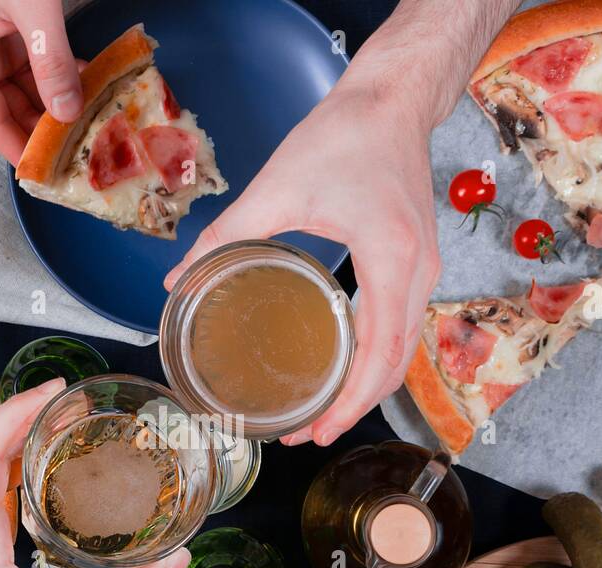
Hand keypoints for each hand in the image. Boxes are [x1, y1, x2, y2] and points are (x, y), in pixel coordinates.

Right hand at [0, 0, 82, 163]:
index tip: (48, 174)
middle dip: (46, 131)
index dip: (19, 151)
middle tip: (81, 150)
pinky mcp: (13, 31)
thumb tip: (67, 111)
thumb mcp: (33, 8)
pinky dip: (62, 77)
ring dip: (59, 105)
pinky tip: (88, 84)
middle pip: (10, 111)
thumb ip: (51, 60)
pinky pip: (38, 66)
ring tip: (91, 121)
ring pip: (28, 92)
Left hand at [164, 80, 438, 447]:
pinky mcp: (419, 262)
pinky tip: (343, 370)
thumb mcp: (276, 186)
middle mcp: (418, 272)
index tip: (318, 431)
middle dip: (354, 407)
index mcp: (390, 258)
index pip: (377, 353)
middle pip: (395, 364)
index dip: (348, 402)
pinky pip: (402, 327)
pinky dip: (376, 358)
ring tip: (325, 414)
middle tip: (310, 435)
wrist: (392, 98)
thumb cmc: (344, 135)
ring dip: (367, 387)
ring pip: (404, 351)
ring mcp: (425, 269)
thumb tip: (176, 281)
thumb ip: (224, 236)